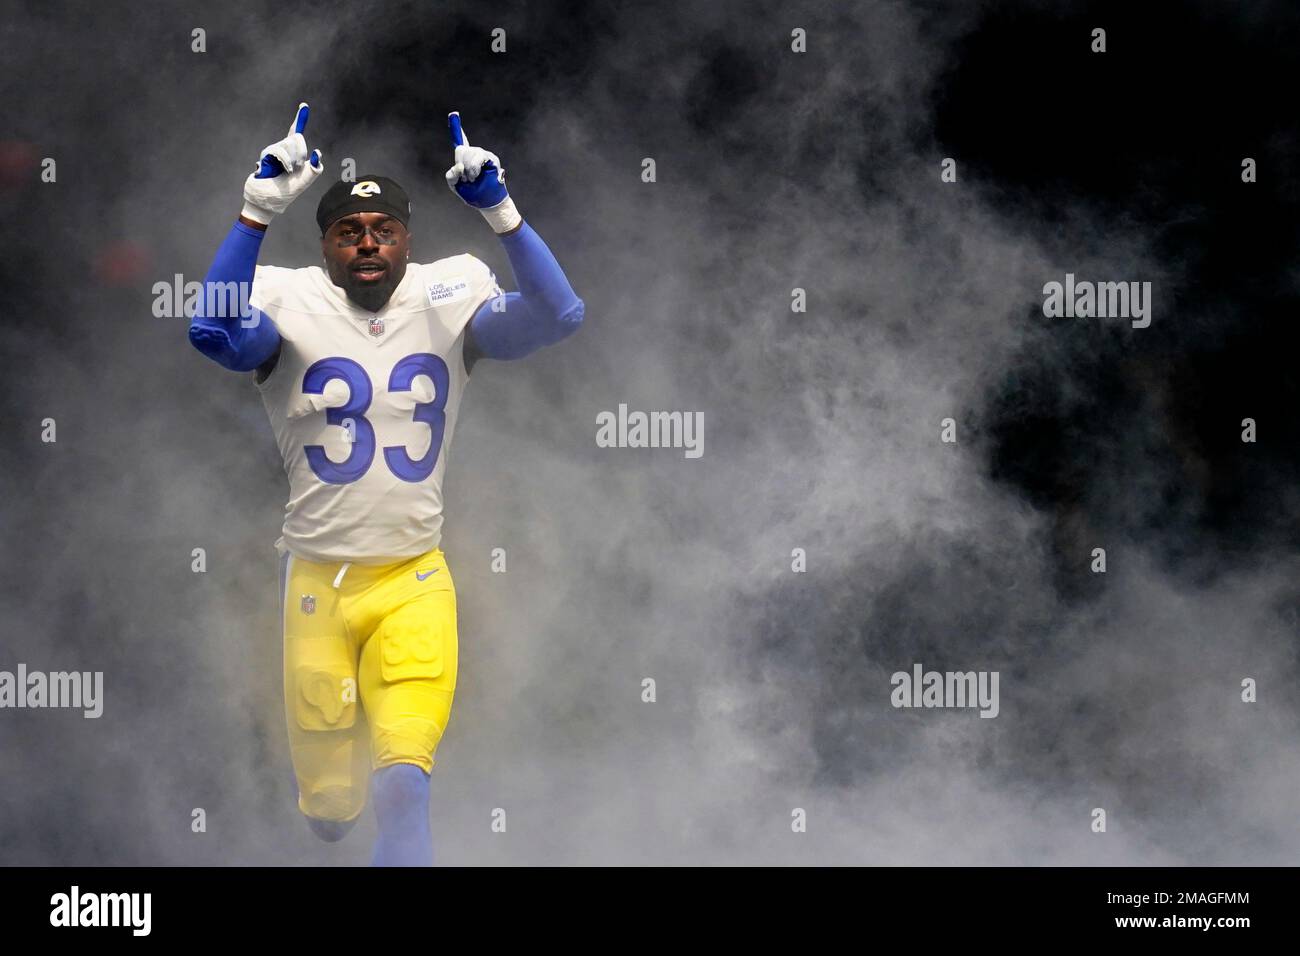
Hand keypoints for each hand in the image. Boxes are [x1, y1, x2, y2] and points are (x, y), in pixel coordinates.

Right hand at [241, 103, 325, 224]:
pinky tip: (280, 170)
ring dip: (291, 160)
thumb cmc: (285, 193)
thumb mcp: (304, 182)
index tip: (304, 105)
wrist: (266, 202)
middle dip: (300, 153)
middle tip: (294, 169)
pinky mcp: (266, 156)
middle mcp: (283, 150)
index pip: (296, 133)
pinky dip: (283, 161)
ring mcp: (273, 152)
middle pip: (296, 139)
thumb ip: (314, 169)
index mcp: (294, 155)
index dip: (300, 119)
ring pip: (288, 144)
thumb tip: (318, 153)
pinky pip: (278, 151)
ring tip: (286, 172)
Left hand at [444, 112, 520, 232]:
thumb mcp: (455, 186)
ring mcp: (483, 155)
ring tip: (472, 179)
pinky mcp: (491, 159)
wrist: (486, 202)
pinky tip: (476, 175)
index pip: (459, 140)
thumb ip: (451, 176)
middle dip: (460, 164)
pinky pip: (478, 157)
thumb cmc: (472, 193)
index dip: (455, 127)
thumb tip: (459, 166)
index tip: (453, 113)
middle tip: (465, 178)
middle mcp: (474, 153)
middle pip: (461, 149)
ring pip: (469, 153)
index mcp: (464, 158)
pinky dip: (474, 168)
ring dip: (468, 169)